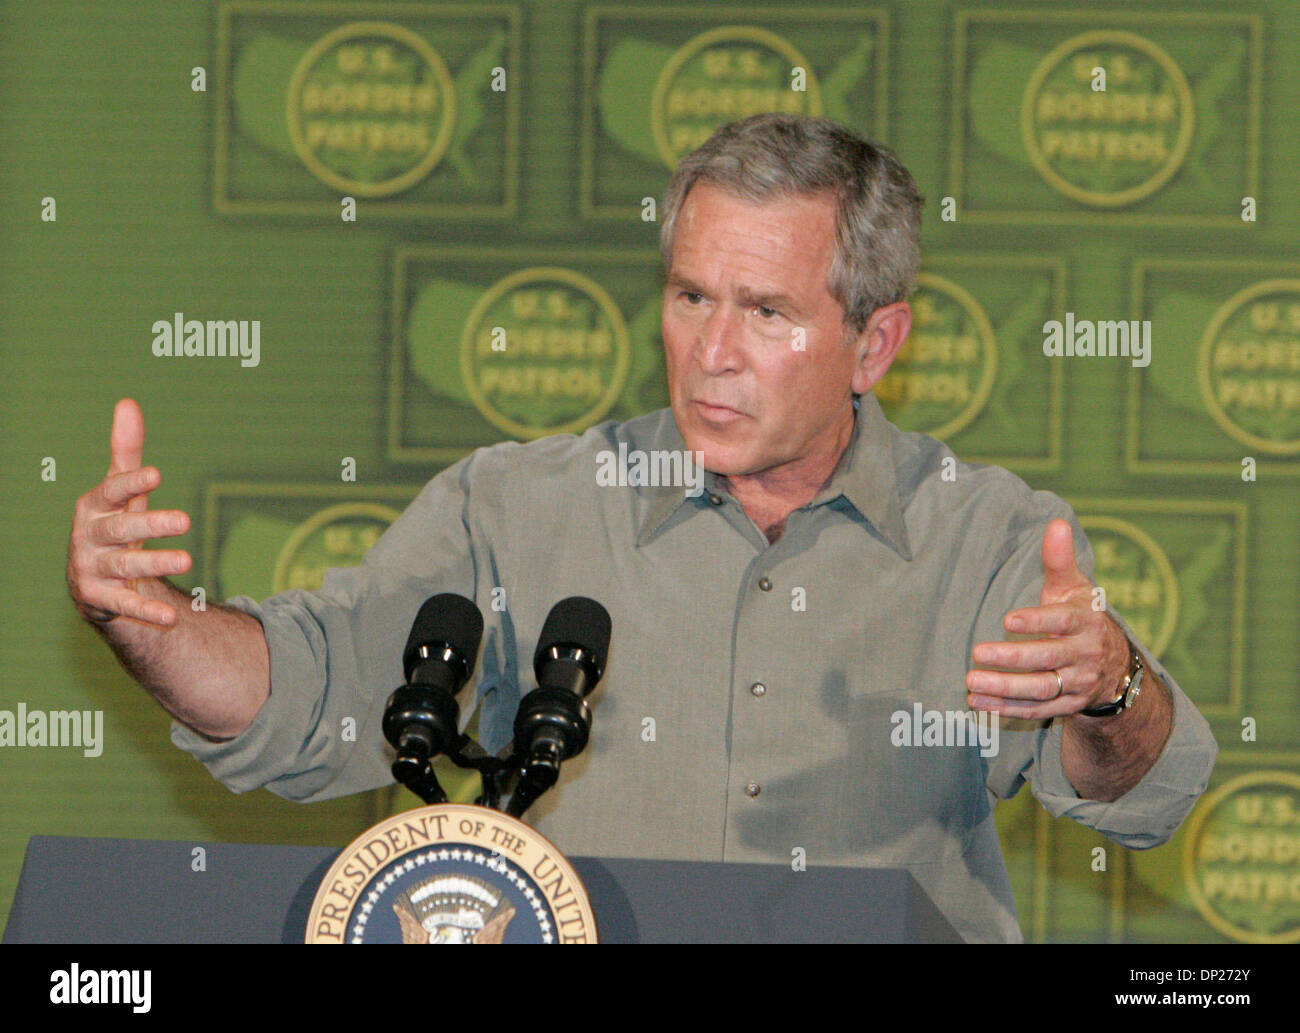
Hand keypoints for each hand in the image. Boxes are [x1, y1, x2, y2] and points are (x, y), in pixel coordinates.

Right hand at [66, 399, 192, 626]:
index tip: (156, 473)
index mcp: (94, 506)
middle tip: (185, 520)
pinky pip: (125, 605)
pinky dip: (146, 611)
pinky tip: (171, 618)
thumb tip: (127, 403)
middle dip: (152, 524)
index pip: (113, 491)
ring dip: (156, 563)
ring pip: (127, 565)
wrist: (93, 578)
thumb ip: (125, 451)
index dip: (131, 484)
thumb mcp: (120, 489)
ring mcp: (92, 569)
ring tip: (187, 560)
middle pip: (123, 529)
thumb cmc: (114, 522)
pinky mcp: (99, 599)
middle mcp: (89, 537)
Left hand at [966, 518, 1130, 717]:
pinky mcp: (1068, 705)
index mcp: (1086, 622)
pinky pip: (1037, 710)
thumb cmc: (1081, 617)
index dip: (1037, 621)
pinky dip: (1007, 709)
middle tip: (976, 652)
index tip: (1007, 620)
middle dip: (1012, 658)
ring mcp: (1077, 683)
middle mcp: (1085, 655)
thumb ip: (1060, 560)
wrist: (1115, 666)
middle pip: (1047, 659)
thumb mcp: (1075, 588)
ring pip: (1041, 689)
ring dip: (1004, 688)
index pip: (1062, 622)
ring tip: (970, 681)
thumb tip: (1056, 523)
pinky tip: (977, 703)